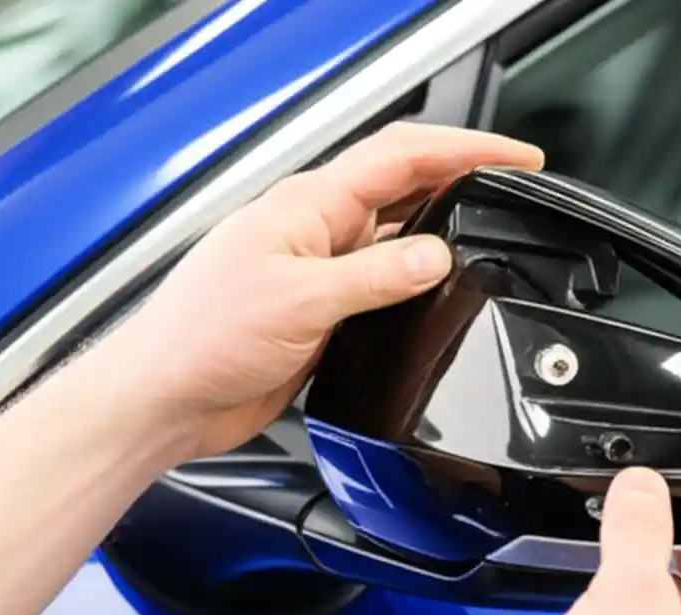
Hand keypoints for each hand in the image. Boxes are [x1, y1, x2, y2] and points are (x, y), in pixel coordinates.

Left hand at [103, 122, 543, 458]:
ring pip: (395, 234)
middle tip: (513, 184)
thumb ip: (375, 276)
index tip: (513, 158)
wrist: (166, 398)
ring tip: (489, 229)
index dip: (463, 150)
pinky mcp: (322, 311)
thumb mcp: (299, 301)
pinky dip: (417, 282)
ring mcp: (319, 270)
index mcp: (306, 207)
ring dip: (440, 228)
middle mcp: (315, 230)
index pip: (400, 158)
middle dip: (460, 177)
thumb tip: (436, 254)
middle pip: (402, 186)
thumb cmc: (200, 338)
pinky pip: (382, 284)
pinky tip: (438, 293)